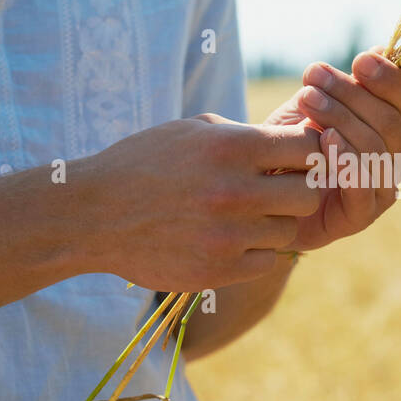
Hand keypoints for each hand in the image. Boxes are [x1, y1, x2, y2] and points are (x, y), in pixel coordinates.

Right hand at [74, 113, 321, 290]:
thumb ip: (246, 135)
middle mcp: (234, 191)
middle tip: (276, 190)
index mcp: (231, 147)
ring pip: (288, 231)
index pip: (308, 148)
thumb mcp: (192, 130)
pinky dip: (256, 252)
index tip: (291, 160)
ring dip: (273, 223)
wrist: (92, 215)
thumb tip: (297, 142)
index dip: (306, 153)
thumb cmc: (145, 164)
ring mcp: (227, 235)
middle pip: (309, 194)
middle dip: (298, 190)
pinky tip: (231, 239)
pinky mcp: (218, 271)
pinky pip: (267, 261)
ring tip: (243, 215)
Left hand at [263, 48, 400, 249]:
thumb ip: (350, 84)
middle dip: (350, 94)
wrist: (260, 189)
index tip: (357, 60)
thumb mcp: (317, 104)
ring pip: (377, 150)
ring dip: (341, 119)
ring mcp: (381, 191)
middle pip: (390, 121)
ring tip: (306, 100)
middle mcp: (395, 159)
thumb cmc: (291, 143)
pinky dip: (347, 161)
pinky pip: (364, 190)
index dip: (389, 79)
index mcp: (393, 129)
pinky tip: (325, 140)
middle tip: (312, 78)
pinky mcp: (360, 217)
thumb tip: (382, 50)